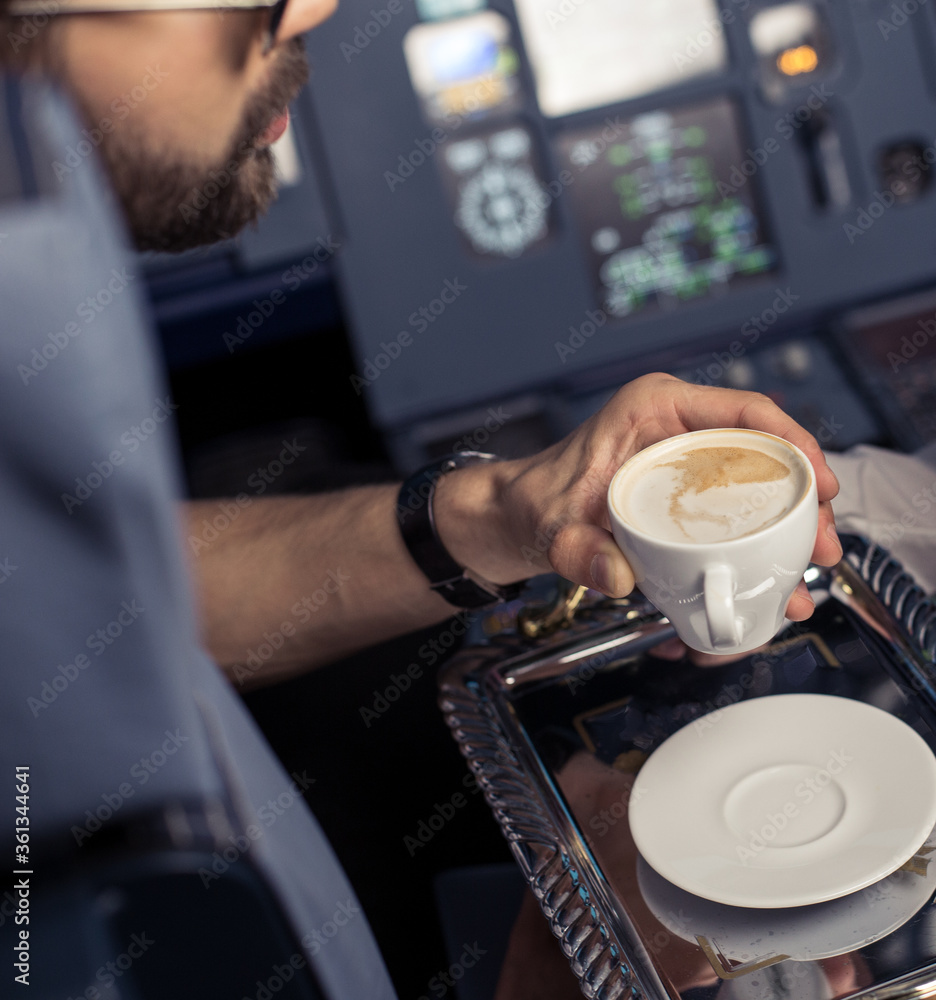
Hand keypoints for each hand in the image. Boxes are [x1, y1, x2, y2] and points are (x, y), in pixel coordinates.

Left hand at [439, 374, 840, 623]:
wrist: (518, 518)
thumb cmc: (536, 502)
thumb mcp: (552, 525)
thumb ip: (577, 550)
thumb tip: (615, 574)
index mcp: (651, 410)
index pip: (741, 410)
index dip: (794, 441)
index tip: (820, 481)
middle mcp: (676, 428)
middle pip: (764, 450)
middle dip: (805, 496)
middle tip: (823, 543)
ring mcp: (685, 460)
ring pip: (759, 482)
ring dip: (791, 522)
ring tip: (810, 567)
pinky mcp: (685, 492)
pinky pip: (737, 507)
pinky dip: (761, 538)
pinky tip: (777, 575)